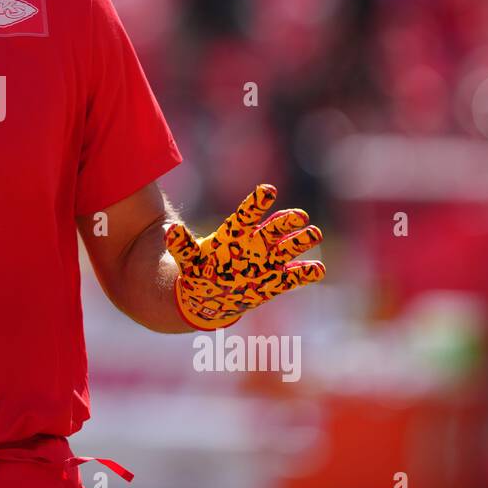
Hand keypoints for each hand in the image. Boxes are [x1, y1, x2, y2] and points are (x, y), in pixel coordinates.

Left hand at [164, 183, 324, 330]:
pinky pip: (292, 277)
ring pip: (288, 248)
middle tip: (299, 215)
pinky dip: (304, 274)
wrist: (208, 297)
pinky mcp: (274, 282)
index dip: (258, 202)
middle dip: (287, 220)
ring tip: (313, 233)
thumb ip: (181, 246)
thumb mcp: (187, 261)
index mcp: (235, 234)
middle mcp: (256, 244)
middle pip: (274, 228)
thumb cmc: (199, 272)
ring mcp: (267, 262)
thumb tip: (170, 230)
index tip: (268, 190)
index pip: (247, 214)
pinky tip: (317, 269)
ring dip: (301, 241)